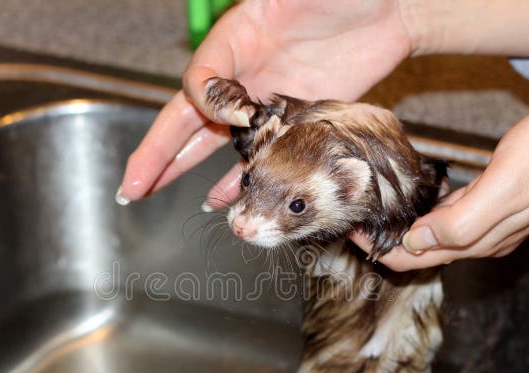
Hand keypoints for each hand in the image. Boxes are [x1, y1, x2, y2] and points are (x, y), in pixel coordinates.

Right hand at [118, 0, 414, 207]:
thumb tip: (227, 107)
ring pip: (219, 144)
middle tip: (132, 186)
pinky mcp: (300, 122)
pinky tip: (226, 198)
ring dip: (190, 172)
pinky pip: (264, 157)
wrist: (396, 3)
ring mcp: (272, 103)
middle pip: (190, 121)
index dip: (198, 106)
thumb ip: (245, 40)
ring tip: (161, 196)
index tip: (227, 117)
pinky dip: (242, 179)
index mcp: (235, 40)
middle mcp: (246, 77)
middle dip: (158, 155)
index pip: (194, 84)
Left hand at [364, 91, 528, 270]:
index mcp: (479, 240)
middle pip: (420, 252)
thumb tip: (416, 242)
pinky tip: (415, 204)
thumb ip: (459, 223)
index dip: (379, 251)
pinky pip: (450, 218)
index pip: (415, 259)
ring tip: (374, 217)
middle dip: (384, 244)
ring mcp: (490, 222)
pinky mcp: (495, 202)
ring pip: (434, 237)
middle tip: (353, 226)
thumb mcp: (503, 189)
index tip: (351, 234)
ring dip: (403, 231)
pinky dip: (426, 216)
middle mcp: (482, 238)